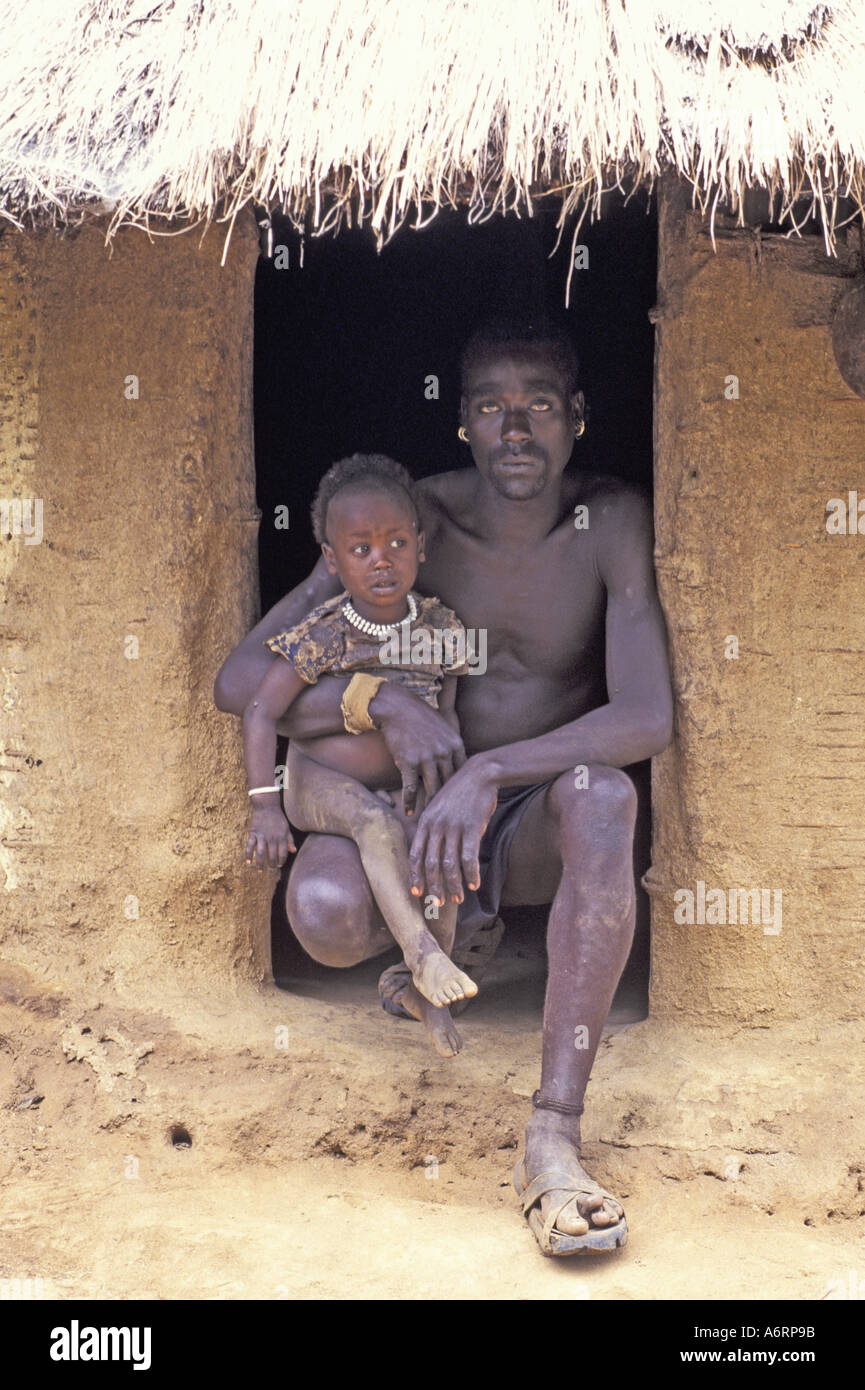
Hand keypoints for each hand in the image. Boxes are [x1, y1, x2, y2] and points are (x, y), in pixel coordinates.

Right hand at [245, 806, 295, 869]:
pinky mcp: (253, 833)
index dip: (281, 861)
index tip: (280, 865)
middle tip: (271, 868)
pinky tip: (248, 862)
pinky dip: (248, 854)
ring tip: (260, 870)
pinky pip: (250, 845)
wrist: (267, 806)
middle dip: (272, 864)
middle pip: (272, 855)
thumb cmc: (278, 818)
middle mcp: (272, 838)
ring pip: (261, 853)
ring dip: (260, 863)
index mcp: (281, 837)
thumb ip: (290, 840)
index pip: (283, 853)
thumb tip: (294, 851)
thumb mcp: (287, 828)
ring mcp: (262, 836)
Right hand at [371, 683, 465, 814]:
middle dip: (450, 802)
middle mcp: (443, 752)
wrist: (397, 707)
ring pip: (432, 789)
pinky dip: (410, 802)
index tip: (461, 802)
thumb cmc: (421, 717)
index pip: (463, 773)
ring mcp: (426, 758)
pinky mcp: (408, 762)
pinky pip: (411, 788)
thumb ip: (453, 746)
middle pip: (450, 784)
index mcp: (455, 744)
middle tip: (450, 818)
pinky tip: (408, 812)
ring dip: (431, 806)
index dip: (462, 789)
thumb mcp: (444, 727)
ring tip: (431, 819)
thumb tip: (461, 763)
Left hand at [408, 761, 497, 905]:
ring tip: (458, 899)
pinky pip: (469, 857)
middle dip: (434, 886)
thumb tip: (427, 848)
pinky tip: (474, 885)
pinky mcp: (471, 827)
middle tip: (438, 903)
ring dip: (454, 884)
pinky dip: (471, 873)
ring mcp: (453, 827)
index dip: (415, 876)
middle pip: (431, 863)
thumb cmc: (459, 792)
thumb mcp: (438, 806)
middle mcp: (436, 826)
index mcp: (425, 822)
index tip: (416, 893)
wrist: (479, 774)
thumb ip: (431, 826)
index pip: (415, 855)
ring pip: (450, 864)